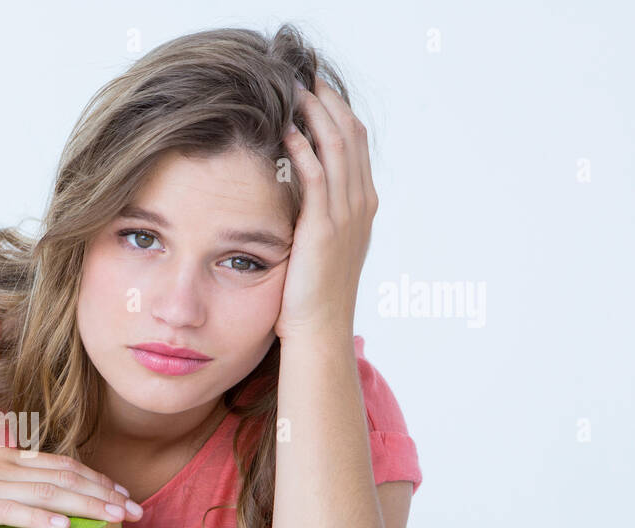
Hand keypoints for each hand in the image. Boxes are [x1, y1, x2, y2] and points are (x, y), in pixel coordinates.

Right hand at [0, 444, 143, 527]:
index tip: (120, 493)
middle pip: (63, 477)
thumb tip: (13, 495)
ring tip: (117, 517)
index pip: (57, 464)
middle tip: (136, 510)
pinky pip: (11, 511)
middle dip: (104, 493)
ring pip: (47, 492)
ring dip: (87, 504)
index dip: (93, 478)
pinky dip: (41, 517)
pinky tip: (64, 526)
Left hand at [275, 76, 378, 342]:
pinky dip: (302, 149)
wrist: (319, 330)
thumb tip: (296, 192)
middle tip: (304, 76)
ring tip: (293, 91)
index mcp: (362, 205)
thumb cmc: (311, 295)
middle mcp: (360, 205)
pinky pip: (316, 177)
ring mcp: (346, 216)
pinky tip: (285, 131)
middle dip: (328, 101)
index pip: (355, 143)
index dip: (337, 111)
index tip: (316, 88)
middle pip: (350, 135)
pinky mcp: (324, 228)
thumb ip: (318, 215)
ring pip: (336, 149)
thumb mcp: (322, 247)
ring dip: (314, 115)